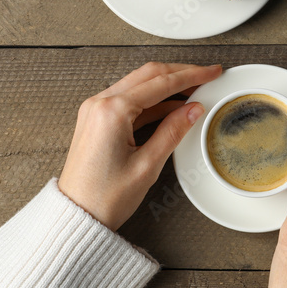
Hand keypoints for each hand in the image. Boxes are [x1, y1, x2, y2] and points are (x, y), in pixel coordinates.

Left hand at [57, 62, 221, 229]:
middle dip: (179, 72)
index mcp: (112, 111)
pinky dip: (151, 99)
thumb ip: (173, 131)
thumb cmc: (103, 198)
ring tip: (193, 90)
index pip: (160, 83)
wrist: (76, 215)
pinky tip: (170, 106)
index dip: (191, 75)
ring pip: (138, 83)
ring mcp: (95, 110)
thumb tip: (193, 110)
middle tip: (206, 74)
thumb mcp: (147, 165)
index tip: (210, 72)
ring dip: (166, 84)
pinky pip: (128, 99)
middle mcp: (100, 103)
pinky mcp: (96, 119)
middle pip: (148, 75)